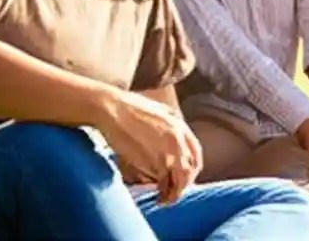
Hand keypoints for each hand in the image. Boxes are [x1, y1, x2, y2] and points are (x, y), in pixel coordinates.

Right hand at [94, 89, 202, 204]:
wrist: (112, 109)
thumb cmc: (128, 108)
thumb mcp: (158, 111)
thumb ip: (169, 125)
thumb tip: (171, 138)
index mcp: (180, 127)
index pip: (196, 155)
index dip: (191, 170)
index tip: (184, 178)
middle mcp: (179, 140)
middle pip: (190, 170)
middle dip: (183, 184)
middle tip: (173, 192)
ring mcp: (169, 151)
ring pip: (181, 180)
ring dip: (174, 193)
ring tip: (164, 199)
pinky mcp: (156, 161)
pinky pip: (165, 183)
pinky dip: (163, 193)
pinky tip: (157, 197)